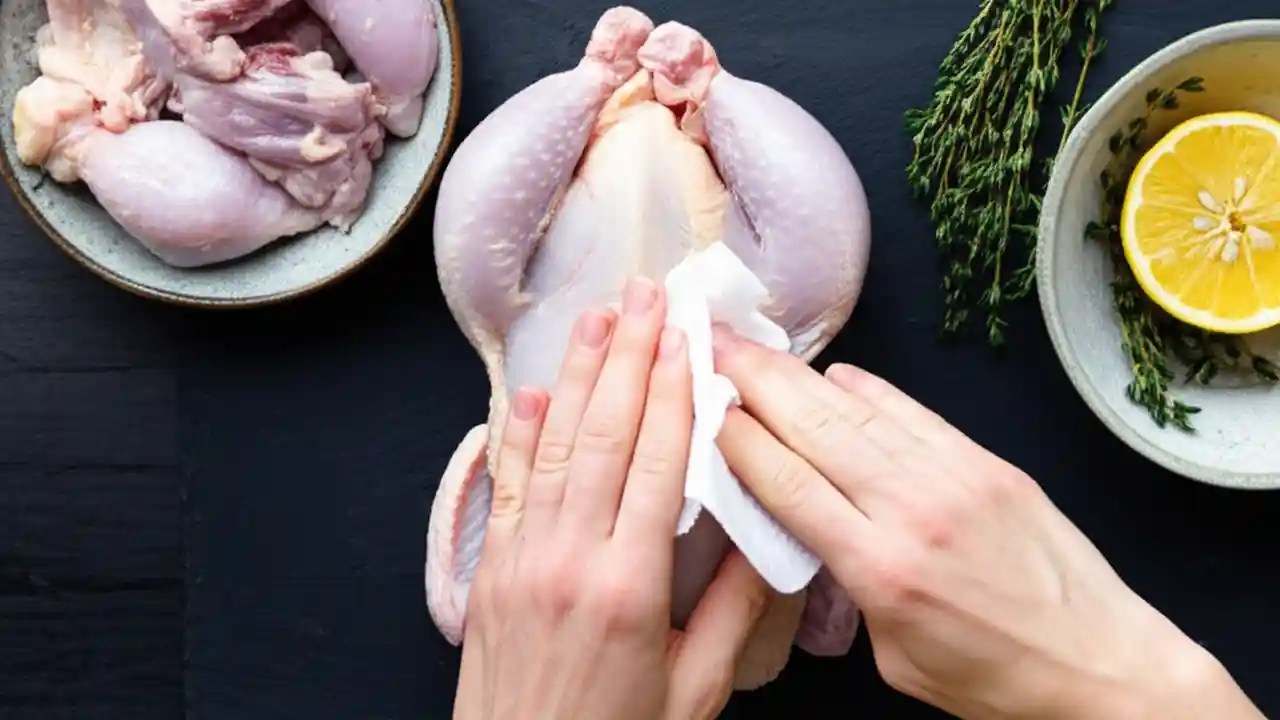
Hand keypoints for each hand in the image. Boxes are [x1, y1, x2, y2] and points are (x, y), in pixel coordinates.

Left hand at [454, 279, 770, 719]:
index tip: (685, 338)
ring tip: (596, 318)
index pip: (657, 464)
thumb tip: (765, 538)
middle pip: (603, 435)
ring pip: (551, 446)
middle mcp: (570, 559)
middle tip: (645, 296)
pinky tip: (528, 392)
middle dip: (627, 356)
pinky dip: (517, 434)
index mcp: (630, 587)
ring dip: (574, 375)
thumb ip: (731, 612)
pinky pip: (509, 486)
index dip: (672, 393)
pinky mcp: (492, 573)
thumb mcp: (694, 691)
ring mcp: (523, 561)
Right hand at [712, 329, 1263, 719]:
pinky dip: (869, 390)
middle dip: (755, 382)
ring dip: (800, 376)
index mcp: (881, 567)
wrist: (1100, 667)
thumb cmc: (997, 679)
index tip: (705, 406)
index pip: (788, 482)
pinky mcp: (987, 464)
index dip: (739, 438)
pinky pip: (913, 414)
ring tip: (758, 350)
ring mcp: (955, 478)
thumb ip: (847, 585)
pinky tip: (835, 374)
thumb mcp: (894, 655)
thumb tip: (815, 530)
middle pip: (814, 428)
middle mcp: (914, 509)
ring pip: (858, 411)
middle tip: (715, 346)